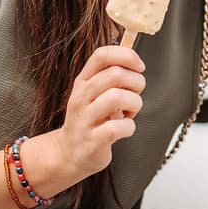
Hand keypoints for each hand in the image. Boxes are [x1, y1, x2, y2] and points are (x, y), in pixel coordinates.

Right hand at [57, 45, 145, 177]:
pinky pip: (118, 127)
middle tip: (135, 94)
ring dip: (134, 104)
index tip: (138, 67)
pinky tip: (124, 128)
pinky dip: (129, 127)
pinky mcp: (93, 140)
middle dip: (136, 82)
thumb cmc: (90, 119)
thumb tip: (133, 58)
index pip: (102, 54)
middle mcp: (81, 96)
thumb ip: (110, 75)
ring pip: (118, 97)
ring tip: (129, 113)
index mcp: (83, 80)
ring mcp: (85, 118)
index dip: (127, 55)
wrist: (69, 153)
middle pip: (115, 74)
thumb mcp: (94, 93)